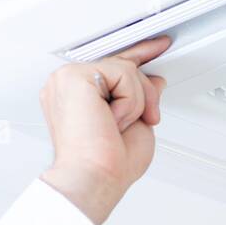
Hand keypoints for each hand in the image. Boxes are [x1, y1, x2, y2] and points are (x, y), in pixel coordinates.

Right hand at [38, 36, 170, 224]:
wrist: (94, 178)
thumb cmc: (108, 164)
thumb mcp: (136, 124)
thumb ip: (141, 98)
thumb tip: (154, 79)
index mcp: (77, 97)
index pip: (110, 67)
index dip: (137, 55)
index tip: (158, 46)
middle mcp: (68, 85)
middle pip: (122, 66)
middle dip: (145, 94)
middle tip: (148, 119)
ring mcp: (67, 79)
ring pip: (125, 69)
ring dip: (136, 103)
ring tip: (118, 126)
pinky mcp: (74, 76)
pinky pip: (123, 73)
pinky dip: (130, 102)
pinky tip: (112, 120)